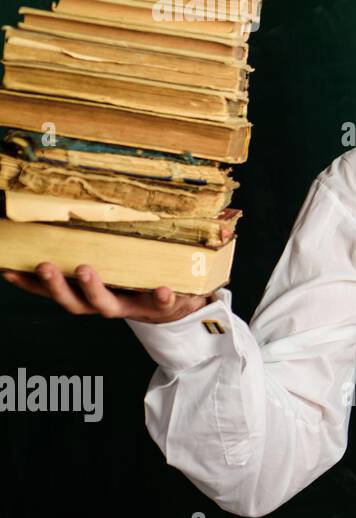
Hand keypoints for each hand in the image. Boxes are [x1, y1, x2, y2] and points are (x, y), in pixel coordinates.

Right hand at [1, 261, 214, 323]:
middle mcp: (103, 302)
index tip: (7, 270)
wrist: (177, 302)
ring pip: (105, 304)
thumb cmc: (135, 276)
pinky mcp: (161, 305)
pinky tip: (163, 288)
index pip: (51, 290)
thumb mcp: (112, 261)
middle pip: (72, 301)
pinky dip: (160, 296)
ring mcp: (130, 306)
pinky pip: (160, 303)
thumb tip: (64, 212)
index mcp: (87, 292)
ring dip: (92, 288)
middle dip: (56, 284)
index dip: (28, 283)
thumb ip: (92, 245)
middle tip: (44, 264)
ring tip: (85, 269)